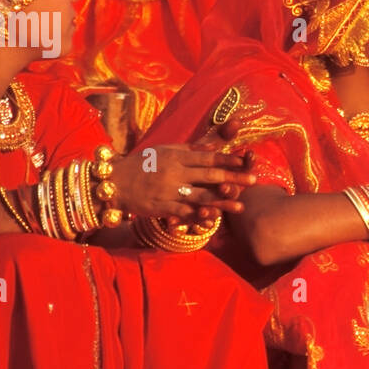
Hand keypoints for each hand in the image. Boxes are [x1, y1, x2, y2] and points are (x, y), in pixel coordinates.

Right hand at [113, 144, 255, 221]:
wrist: (114, 182)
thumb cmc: (142, 164)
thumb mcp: (164, 151)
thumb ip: (189, 150)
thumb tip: (214, 147)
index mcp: (176, 156)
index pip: (207, 157)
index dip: (227, 160)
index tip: (244, 161)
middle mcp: (175, 173)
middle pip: (209, 176)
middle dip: (233, 179)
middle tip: (254, 181)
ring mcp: (169, 192)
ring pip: (201, 197)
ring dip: (222, 202)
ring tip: (241, 207)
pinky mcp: (162, 208)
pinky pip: (185, 214)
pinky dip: (201, 218)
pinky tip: (215, 221)